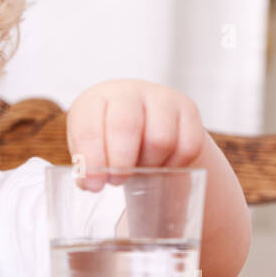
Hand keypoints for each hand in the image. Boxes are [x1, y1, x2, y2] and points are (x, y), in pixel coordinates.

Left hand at [66, 79, 204, 189]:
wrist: (144, 119)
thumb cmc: (109, 136)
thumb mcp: (90, 146)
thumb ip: (87, 166)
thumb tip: (89, 183)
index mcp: (97, 99)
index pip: (90, 128)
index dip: (92, 160)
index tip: (95, 184)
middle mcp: (129, 92)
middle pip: (125, 126)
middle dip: (120, 162)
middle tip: (117, 181)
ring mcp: (161, 98)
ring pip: (160, 140)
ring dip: (149, 165)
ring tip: (140, 169)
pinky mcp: (188, 109)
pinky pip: (187, 146)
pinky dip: (174, 165)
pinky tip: (162, 165)